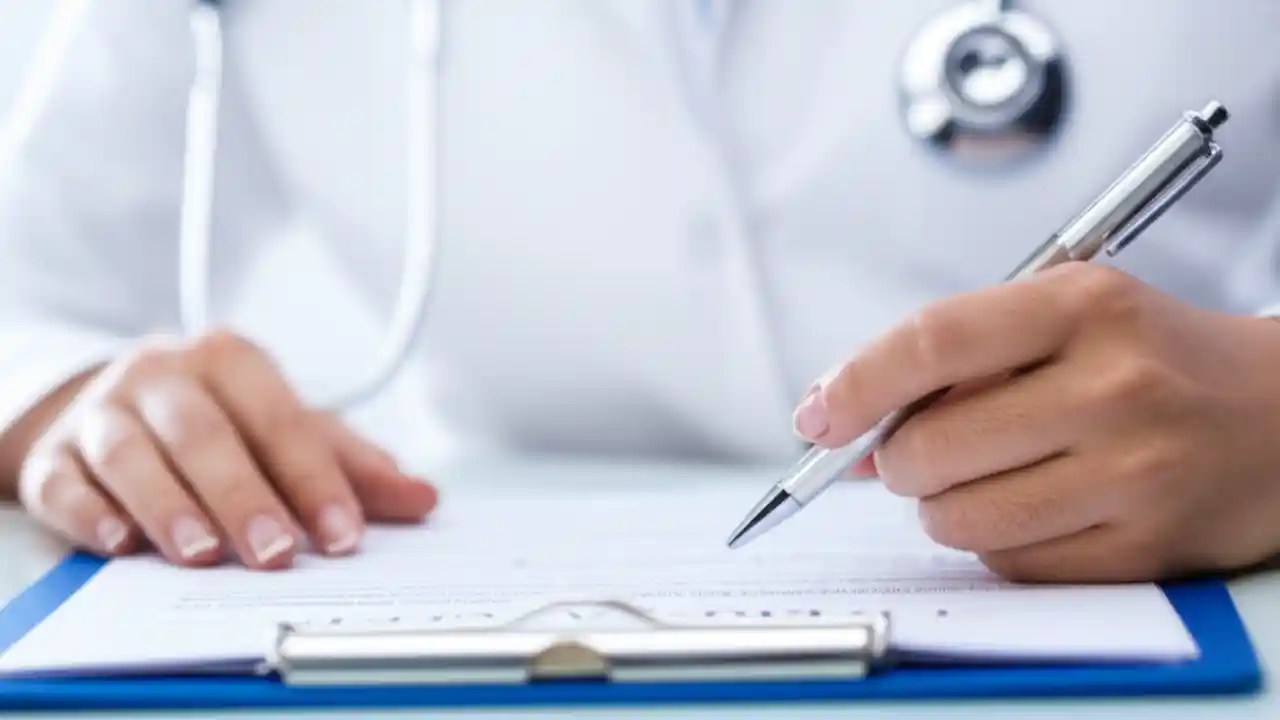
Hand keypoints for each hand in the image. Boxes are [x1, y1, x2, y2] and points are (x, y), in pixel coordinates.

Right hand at [17, 331, 437, 569]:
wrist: (113, 404)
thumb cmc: (218, 421)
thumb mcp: (287, 429)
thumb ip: (352, 465)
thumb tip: (424, 498)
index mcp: (231, 361)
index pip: (282, 420)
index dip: (315, 480)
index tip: (343, 535)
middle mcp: (164, 376)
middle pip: (206, 434)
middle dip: (243, 496)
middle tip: (275, 554)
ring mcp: (103, 412)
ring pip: (132, 453)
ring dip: (167, 505)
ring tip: (201, 554)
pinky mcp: (53, 454)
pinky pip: (65, 480)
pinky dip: (90, 512)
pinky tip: (119, 544)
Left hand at [794, 263, 1279, 581]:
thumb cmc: (1151, 358)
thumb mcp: (1067, 315)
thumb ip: (955, 357)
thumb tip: (839, 425)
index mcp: (1083, 306)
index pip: (931, 341)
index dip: (855, 383)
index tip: (817, 417)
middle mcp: (1113, 386)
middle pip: (929, 447)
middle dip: (897, 460)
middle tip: (917, 452)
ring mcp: (1134, 473)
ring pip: (958, 518)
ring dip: (942, 507)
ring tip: (985, 478)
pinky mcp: (1146, 547)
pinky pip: (1011, 563)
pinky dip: (999, 544)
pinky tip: (1039, 508)